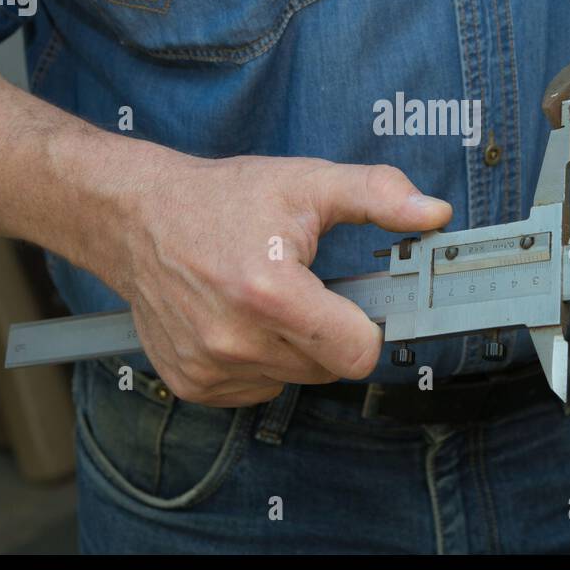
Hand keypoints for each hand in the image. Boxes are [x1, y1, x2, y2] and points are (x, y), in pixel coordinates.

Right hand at [102, 152, 451, 405]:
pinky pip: (256, 386)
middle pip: (328, 368)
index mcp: (269, 293)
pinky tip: (237, 318)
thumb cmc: (221, 199)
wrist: (136, 217)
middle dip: (326, 330)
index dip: (365, 326)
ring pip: (293, 379)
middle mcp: (235, 339)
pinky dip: (257, 359)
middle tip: (300, 287)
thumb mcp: (305, 183)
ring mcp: (209, 366)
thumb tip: (433, 213)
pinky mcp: (192, 382)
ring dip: (291, 346)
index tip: (351, 299)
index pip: (358, 354)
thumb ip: (377, 195)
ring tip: (262, 297)